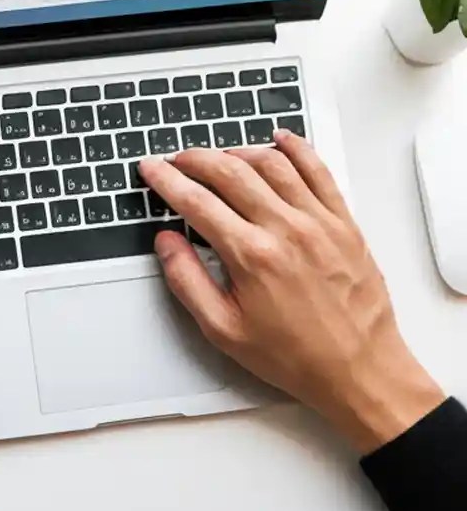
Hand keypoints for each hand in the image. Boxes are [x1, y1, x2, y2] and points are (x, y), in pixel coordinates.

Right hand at [138, 130, 443, 453]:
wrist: (359, 369)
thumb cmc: (293, 356)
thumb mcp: (222, 330)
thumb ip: (187, 280)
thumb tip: (166, 241)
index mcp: (251, 256)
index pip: (196, 201)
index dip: (166, 180)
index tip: (151, 169)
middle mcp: (286, 229)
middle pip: (230, 172)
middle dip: (195, 159)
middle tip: (176, 159)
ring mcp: (319, 222)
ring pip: (272, 164)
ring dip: (237, 151)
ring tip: (217, 155)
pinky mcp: (344, 223)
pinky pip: (318, 171)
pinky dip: (296, 149)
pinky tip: (279, 140)